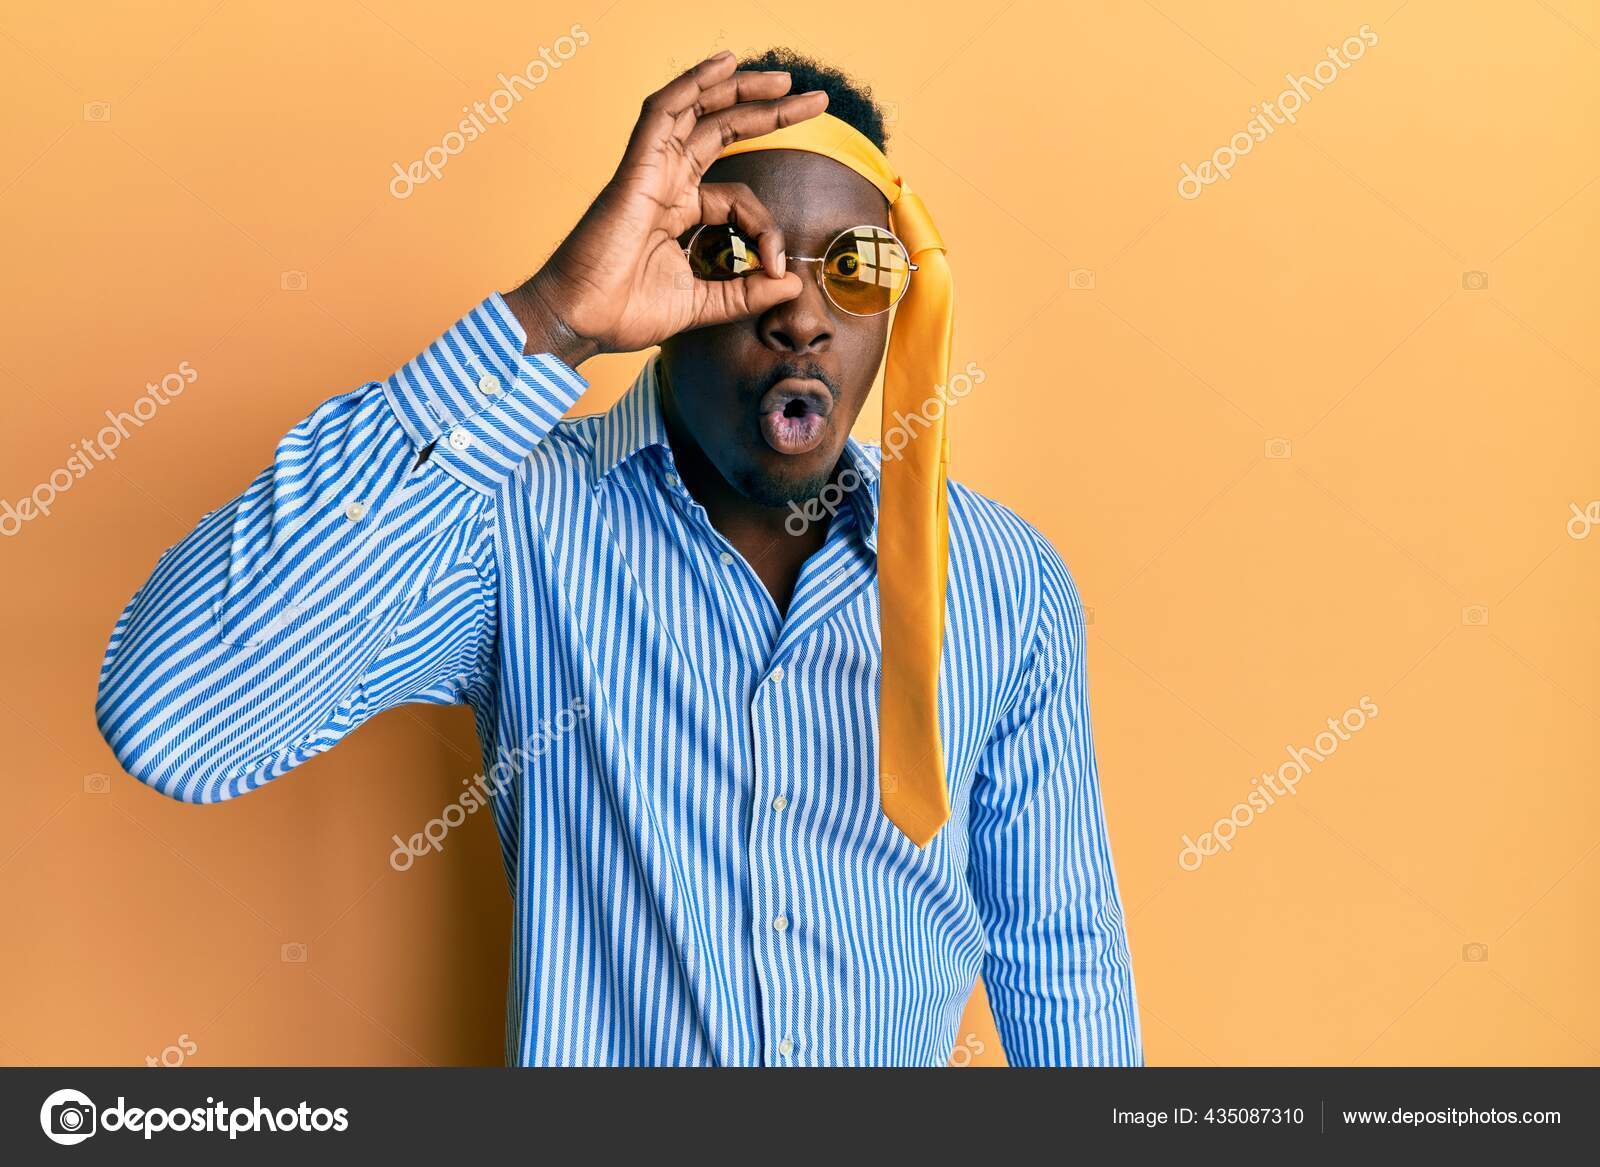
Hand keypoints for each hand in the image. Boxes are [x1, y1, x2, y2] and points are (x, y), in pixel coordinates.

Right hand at [504, 51, 825, 364]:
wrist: (580, 321)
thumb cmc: (624, 314)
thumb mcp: (703, 304)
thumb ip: (746, 294)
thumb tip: (793, 283)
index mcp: (679, 212)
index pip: (738, 198)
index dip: (766, 227)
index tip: (776, 267)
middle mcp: (666, 184)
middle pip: (723, 131)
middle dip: (770, 114)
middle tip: (816, 102)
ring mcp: (650, 172)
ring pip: (698, 112)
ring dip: (741, 90)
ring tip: (784, 80)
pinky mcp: (635, 170)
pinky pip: (664, 113)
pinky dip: (692, 85)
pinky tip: (724, 65)